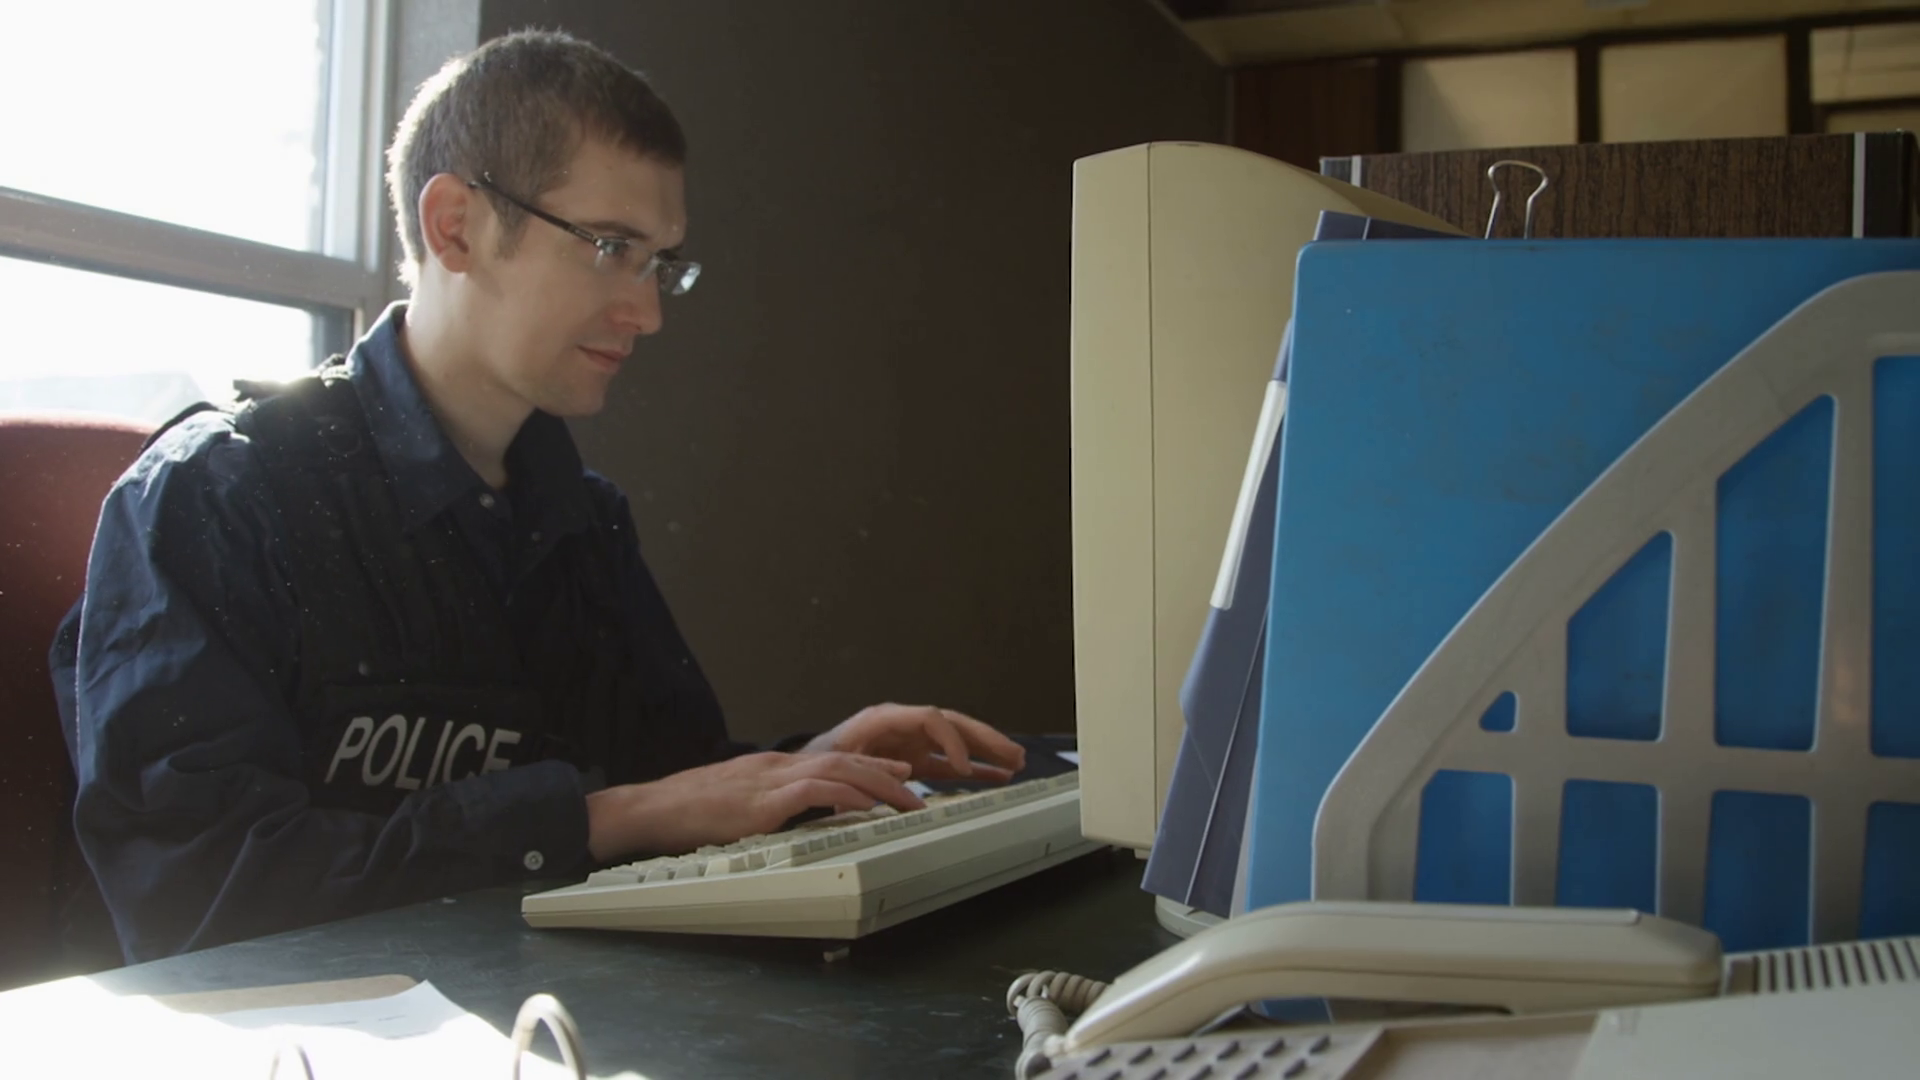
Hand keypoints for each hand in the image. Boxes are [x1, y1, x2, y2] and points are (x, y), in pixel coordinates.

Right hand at [584, 751, 923, 860]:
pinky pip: (812, 792)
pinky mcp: (761, 803)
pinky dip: (843, 796)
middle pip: (844, 759)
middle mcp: (776, 767)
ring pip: (838, 770)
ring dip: (878, 785)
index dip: (869, 764)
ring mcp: (769, 782)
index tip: (897, 771)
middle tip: (915, 790)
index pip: (831, 759)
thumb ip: (764, 806)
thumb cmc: (685, 811)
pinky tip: (864, 806)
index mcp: (771, 768)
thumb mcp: (735, 803)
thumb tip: (784, 820)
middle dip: (885, 774)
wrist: (651, 809)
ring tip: (906, 800)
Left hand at [803, 703, 1025, 784]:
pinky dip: (974, 769)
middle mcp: (904, 727)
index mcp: (885, 719)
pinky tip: (997, 776)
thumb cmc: (818, 760)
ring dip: (987, 751)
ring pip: (958, 742)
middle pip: (953, 724)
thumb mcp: (836, 760)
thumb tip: (899, 778)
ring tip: (1016, 762)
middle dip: (985, 738)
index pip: (929, 718)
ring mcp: (912, 743)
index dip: (950, 740)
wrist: (806, 768)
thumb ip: (866, 767)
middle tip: (1013, 754)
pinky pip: (950, 764)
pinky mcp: (915, 761)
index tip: (961, 767)